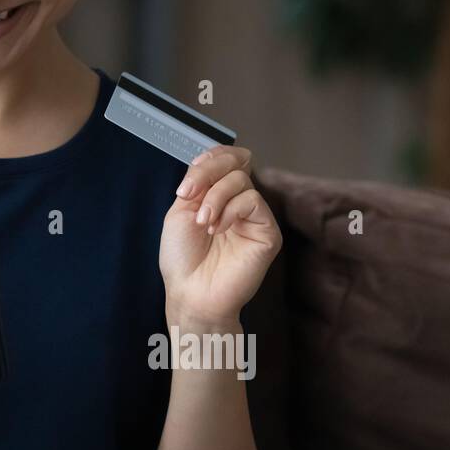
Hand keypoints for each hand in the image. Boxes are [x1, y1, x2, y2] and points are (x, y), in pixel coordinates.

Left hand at [159, 146, 281, 326]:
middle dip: (208, 171)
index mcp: (218, 196)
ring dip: (215, 197)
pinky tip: (217, 229)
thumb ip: (198, 184)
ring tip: (202, 223)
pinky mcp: (268, 232)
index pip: (227, 160)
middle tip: (188, 194)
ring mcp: (254, 217)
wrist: (190, 291)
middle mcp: (239, 203)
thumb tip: (211, 162)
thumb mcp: (181, 211)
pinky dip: (230, 210)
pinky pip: (253, 202)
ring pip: (242, 181)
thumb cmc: (182, 258)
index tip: (191, 172)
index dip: (212, 157)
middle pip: (236, 164)